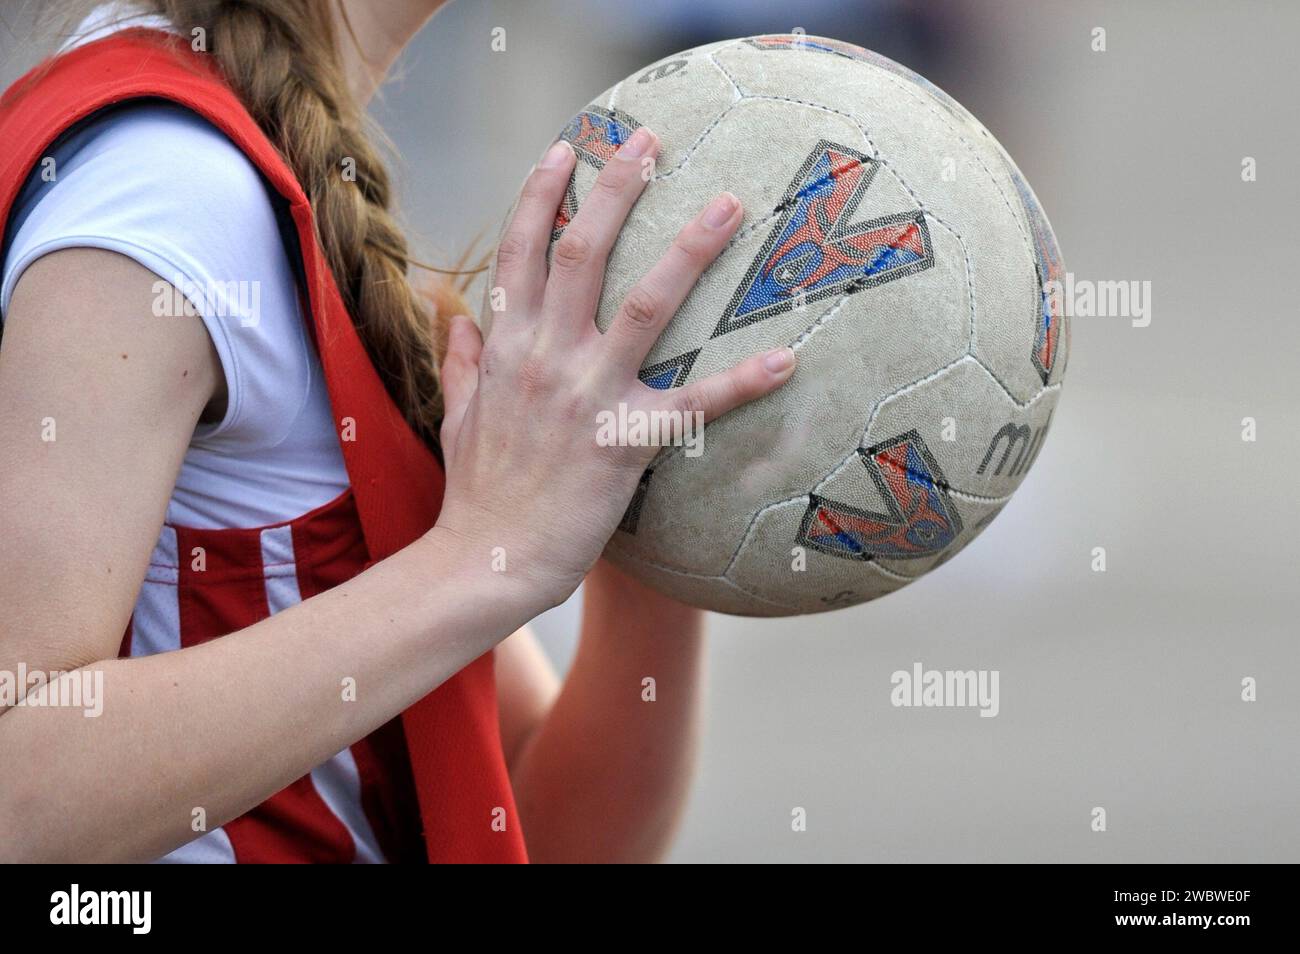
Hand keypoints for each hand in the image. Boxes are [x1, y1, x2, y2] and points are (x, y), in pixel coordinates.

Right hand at [433, 128, 796, 609]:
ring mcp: (586, 396)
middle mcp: (545, 357)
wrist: (488, 560)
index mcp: (506, 346)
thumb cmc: (478, 490)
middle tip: (653, 141)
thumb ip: (462, 359)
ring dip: (688, 250)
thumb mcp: (458, 415)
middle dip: (617, 188)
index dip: (542, 193)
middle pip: (581, 251)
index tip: (569, 149)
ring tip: (728, 205)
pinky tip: (786, 359)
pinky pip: (693, 404)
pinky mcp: (625, 442)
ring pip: (644, 304)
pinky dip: (742, 382)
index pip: (521, 250)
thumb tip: (458, 315)